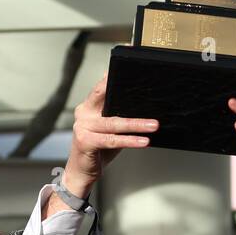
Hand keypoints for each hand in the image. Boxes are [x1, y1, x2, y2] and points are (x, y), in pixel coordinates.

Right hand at [60, 73, 158, 196]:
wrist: (82, 172)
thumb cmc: (98, 149)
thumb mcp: (110, 128)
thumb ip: (119, 114)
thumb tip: (144, 106)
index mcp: (89, 106)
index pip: (103, 86)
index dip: (113, 74)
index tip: (127, 61)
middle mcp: (83, 112)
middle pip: (104, 96)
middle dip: (122, 87)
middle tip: (142, 83)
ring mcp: (82, 126)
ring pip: (114, 122)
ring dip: (137, 124)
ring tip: (154, 125)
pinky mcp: (84, 141)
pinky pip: (111, 139)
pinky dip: (129, 141)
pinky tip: (143, 141)